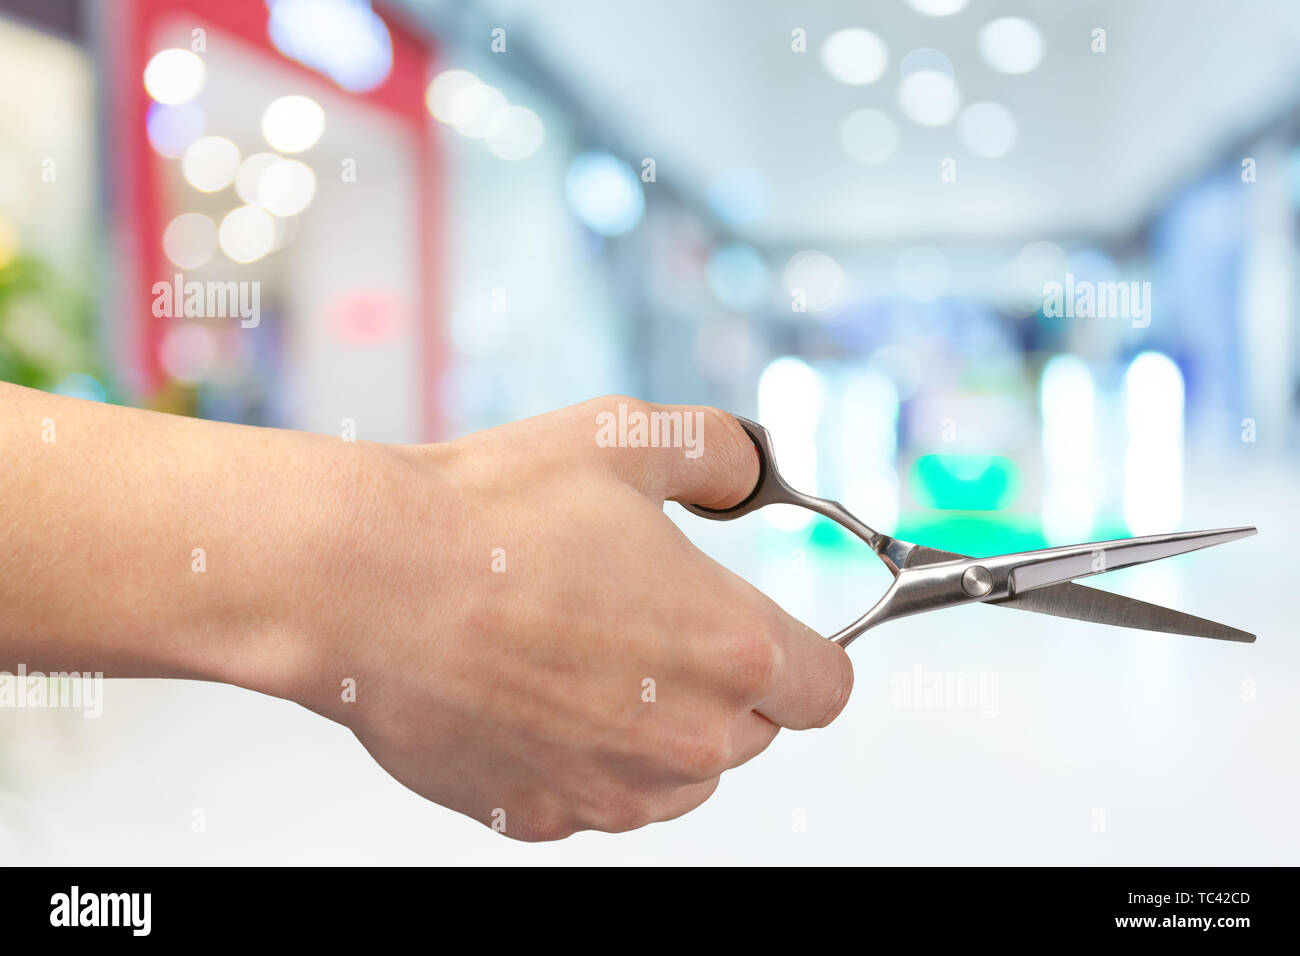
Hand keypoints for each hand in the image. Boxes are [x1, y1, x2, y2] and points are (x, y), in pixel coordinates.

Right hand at [289, 397, 852, 840]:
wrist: (365, 582)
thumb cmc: (489, 515)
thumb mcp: (626, 437)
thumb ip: (719, 454)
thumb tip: (747, 473)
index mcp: (731, 648)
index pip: (829, 689)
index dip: (807, 654)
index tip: (773, 635)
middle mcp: (686, 738)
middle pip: (756, 732)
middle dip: (722, 684)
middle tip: (646, 620)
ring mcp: (614, 790)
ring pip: (681, 776)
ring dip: (658, 727)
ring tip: (581, 653)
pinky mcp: (544, 817)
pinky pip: (597, 794)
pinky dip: (581, 755)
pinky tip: (528, 692)